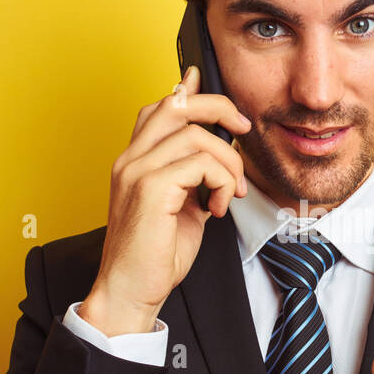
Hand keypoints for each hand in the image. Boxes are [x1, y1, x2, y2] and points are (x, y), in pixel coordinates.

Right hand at [81, 64, 252, 334]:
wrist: (130, 291)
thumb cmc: (155, 255)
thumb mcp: (182, 205)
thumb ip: (195, 175)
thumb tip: (217, 150)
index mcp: (134, 161)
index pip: (159, 107)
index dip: (187, 91)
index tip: (206, 82)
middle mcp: (130, 160)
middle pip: (176, 104)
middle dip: (218, 107)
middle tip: (243, 128)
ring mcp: (137, 172)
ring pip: (196, 135)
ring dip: (228, 163)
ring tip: (231, 194)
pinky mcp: (151, 189)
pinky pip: (200, 163)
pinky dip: (222, 182)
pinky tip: (219, 207)